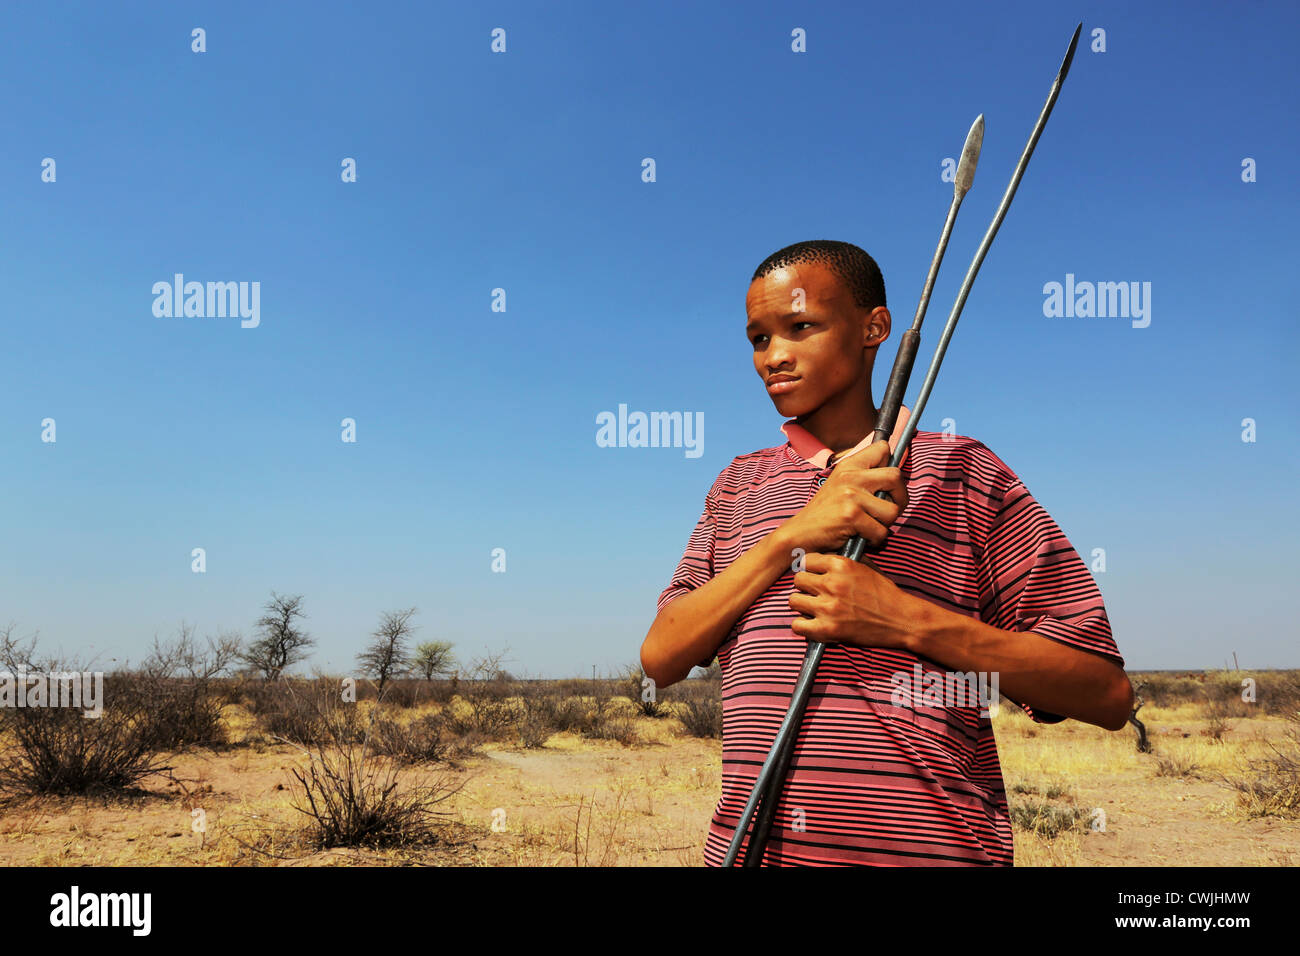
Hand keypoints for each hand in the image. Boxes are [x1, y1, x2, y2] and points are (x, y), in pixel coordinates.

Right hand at [776, 439, 907, 556]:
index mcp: (848, 466)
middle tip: (890, 510)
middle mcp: (850, 477)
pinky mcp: (851, 515)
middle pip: (896, 476)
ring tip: (870, 527)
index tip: (887, 484)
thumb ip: (862, 478)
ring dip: (885, 525)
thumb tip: (895, 479)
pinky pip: (881, 531)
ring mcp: (850, 495)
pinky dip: (875, 540)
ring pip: (892, 510)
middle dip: (900, 498)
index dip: (891, 466)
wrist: (798, 534)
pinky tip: (861, 538)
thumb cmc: (824, 515)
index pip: (882, 449)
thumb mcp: (839, 486)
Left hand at [788, 551, 918, 650]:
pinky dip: (803, 626)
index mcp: (840, 564)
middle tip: (815, 593)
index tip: (815, 575)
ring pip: (794, 600)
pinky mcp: (828, 628)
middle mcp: (832, 583)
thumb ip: (842, 563)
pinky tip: (813, 624)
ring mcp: (828, 606)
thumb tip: (821, 558)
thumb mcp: (866, 567)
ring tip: (814, 609)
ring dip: (802, 605)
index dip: (810, 568)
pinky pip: (798, 625)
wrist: (902, 619)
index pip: (806, 560)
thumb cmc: (885, 594)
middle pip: (798, 579)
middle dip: (805, 586)